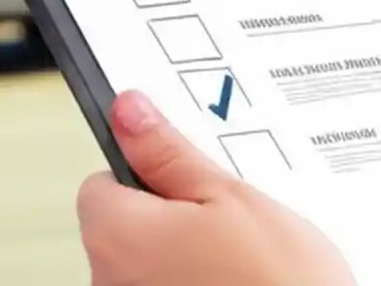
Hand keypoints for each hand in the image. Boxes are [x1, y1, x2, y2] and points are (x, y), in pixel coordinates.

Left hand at [76, 90, 355, 285]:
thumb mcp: (232, 197)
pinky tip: (238, 283)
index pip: (102, 183)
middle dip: (172, 217)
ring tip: (243, 260)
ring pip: (150, 264)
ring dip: (186, 257)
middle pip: (126, 227)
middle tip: (230, 220)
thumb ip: (170, 153)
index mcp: (117, 235)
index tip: (187, 176)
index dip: (148, 174)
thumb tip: (129, 111)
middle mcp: (108, 281)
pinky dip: (196, 284)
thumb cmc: (278, 283)